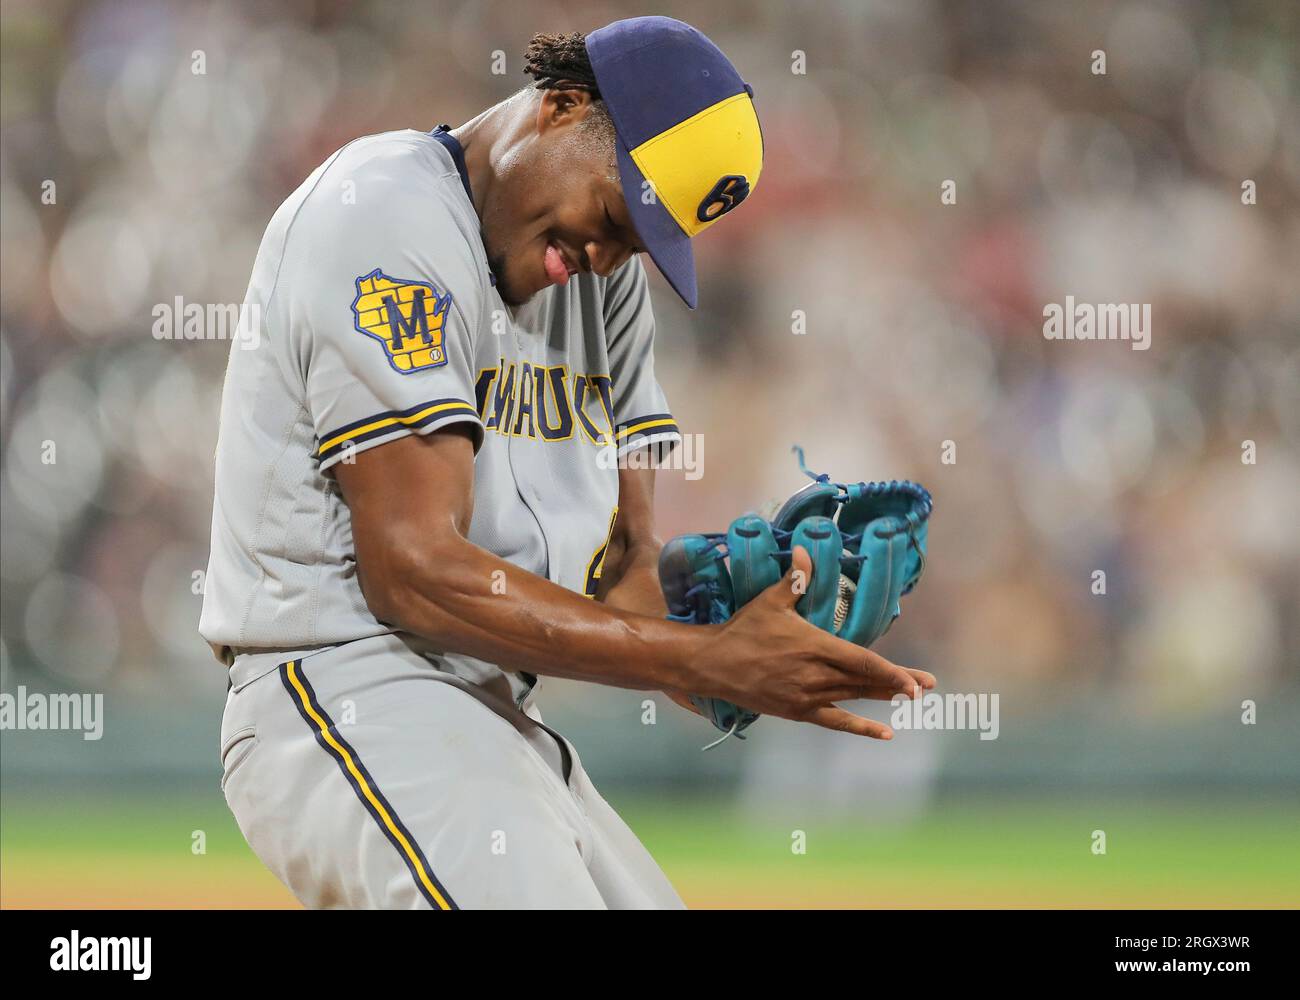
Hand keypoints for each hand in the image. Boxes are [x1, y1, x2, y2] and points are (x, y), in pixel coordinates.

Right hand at [682, 546, 935, 738]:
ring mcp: (807, 696)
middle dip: (898, 683)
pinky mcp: (798, 711)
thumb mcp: (769, 601)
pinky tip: (885, 733)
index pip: (862, 662)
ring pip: (854, 698)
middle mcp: (815, 675)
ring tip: (911, 698)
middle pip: (865, 681)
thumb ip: (794, 579)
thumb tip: (805, 549)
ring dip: (883, 698)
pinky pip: (835, 721)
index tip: (916, 682)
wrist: (713, 664)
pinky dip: (860, 727)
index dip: (892, 673)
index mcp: (814, 647)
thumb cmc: (743, 629)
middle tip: (928, 685)